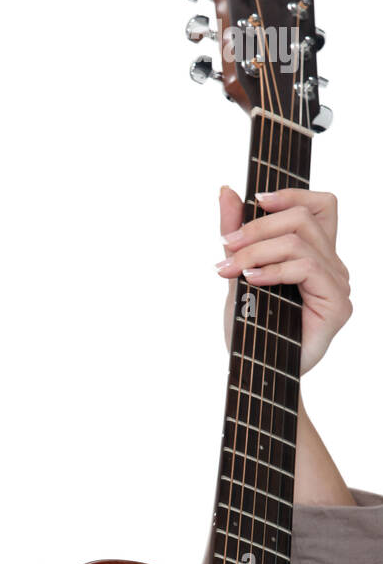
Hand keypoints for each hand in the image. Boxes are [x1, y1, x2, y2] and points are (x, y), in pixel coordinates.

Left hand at [215, 185, 351, 374]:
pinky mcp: (338, 304)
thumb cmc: (251, 326)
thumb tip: (225, 190)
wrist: (255, 372)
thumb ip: (236, 233)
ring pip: (300, 241)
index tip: (254, 201)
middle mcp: (332, 264)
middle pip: (303, 217)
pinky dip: (273, 270)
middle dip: (258, 227)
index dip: (291, 194)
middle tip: (225, 246)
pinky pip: (306, 268)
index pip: (320, 205)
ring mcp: (338, 283)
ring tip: (229, 270)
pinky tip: (251, 280)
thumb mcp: (237, 272)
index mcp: (316, 253)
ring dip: (257, 251)